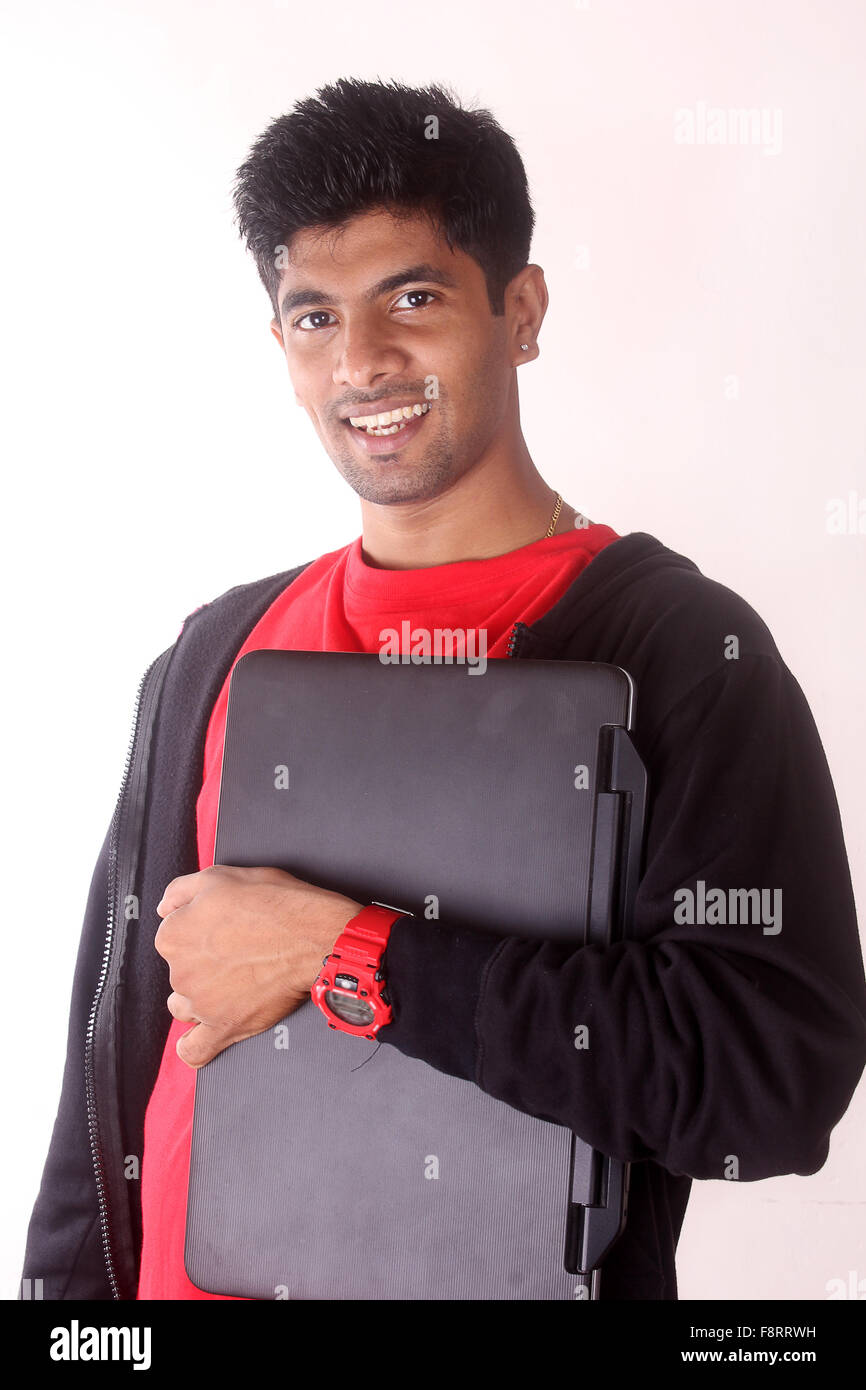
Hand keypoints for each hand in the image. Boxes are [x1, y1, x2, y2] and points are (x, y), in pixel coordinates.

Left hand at [154, 864, 361, 1068]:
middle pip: (180, 971)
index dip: (199, 929)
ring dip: (199, 998)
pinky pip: (195, 1050)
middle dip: (201, 962)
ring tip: (229, 984)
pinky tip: (203, 1035)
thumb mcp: (222, 876)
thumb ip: (181, 890)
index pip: (172, 936)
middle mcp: (180, 972)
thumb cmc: (277, 904)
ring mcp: (201, 1003)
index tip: (220, 927)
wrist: (316, 937)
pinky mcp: (224, 1028)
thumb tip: (164, 907)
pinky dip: (195, 1047)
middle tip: (236, 950)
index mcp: (174, 935)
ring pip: (184, 1007)